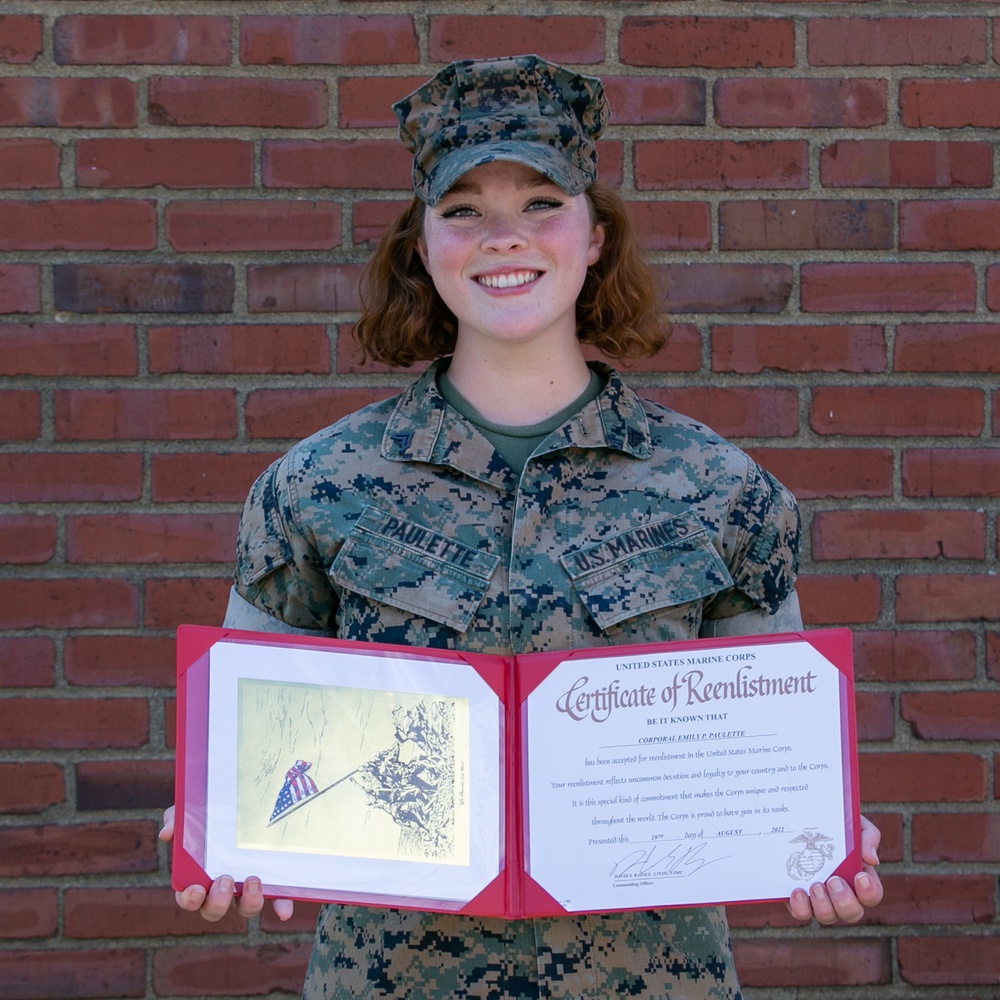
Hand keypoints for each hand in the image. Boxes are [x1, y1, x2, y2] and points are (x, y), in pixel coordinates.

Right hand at [159, 806, 293, 921]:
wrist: (248, 800)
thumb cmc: (211, 814)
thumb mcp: (192, 811)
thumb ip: (176, 818)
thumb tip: (168, 832)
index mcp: (199, 876)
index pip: (188, 897)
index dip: (189, 899)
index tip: (196, 889)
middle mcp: (222, 888)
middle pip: (214, 910)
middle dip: (217, 902)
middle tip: (224, 880)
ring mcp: (246, 887)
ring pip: (245, 908)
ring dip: (248, 902)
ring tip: (252, 880)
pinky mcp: (271, 881)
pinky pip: (276, 900)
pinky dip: (280, 906)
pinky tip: (284, 911)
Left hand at [787, 814, 882, 924]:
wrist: (806, 816)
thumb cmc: (836, 823)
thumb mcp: (855, 824)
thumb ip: (868, 836)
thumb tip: (871, 860)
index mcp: (860, 879)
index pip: (872, 895)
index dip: (870, 892)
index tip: (861, 876)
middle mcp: (843, 895)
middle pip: (852, 913)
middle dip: (845, 901)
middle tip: (834, 881)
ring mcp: (821, 899)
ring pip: (827, 917)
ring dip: (823, 906)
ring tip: (815, 885)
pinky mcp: (799, 899)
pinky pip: (802, 913)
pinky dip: (801, 907)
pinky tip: (797, 891)